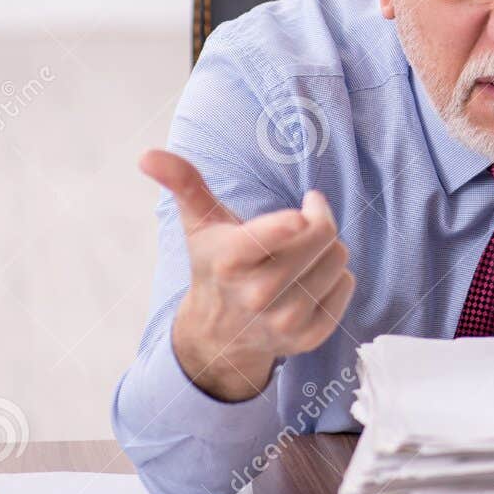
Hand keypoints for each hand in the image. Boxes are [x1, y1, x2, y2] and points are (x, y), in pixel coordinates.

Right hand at [140, 149, 354, 402]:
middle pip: (321, 237)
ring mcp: (283, 321)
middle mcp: (256, 296)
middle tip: (302, 220)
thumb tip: (147, 155)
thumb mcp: (199, 223)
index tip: (304, 209)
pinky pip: (346, 287)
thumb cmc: (215, 265)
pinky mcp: (308, 338)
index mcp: (228, 260)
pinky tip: (313, 277)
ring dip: (328, 248)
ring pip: (338, 260)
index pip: (267, 238)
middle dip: (317, 220)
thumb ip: (182, 182)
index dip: (294, 221)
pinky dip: (337, 276)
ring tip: (303, 251)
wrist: (219, 334)